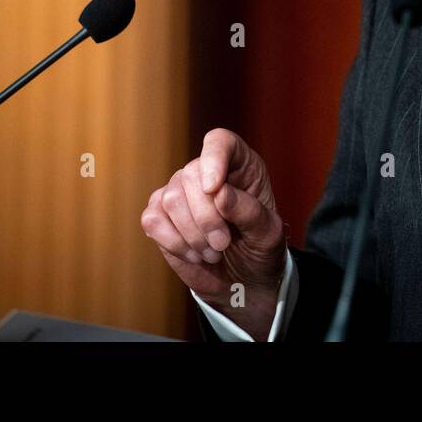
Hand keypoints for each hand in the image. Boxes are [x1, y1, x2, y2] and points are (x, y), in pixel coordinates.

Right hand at [141, 128, 287, 339]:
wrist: (243, 279)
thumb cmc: (260, 248)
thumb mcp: (268, 233)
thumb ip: (249, 211)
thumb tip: (219, 192)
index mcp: (240, 165)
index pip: (220, 142)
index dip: (213, 158)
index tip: (213, 188)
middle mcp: (206, 171)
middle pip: (190, 175)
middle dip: (206, 218)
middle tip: (223, 244)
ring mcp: (179, 192)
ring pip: (170, 199)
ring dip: (193, 235)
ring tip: (213, 252)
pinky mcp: (160, 216)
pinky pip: (153, 220)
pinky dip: (174, 243)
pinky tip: (194, 254)